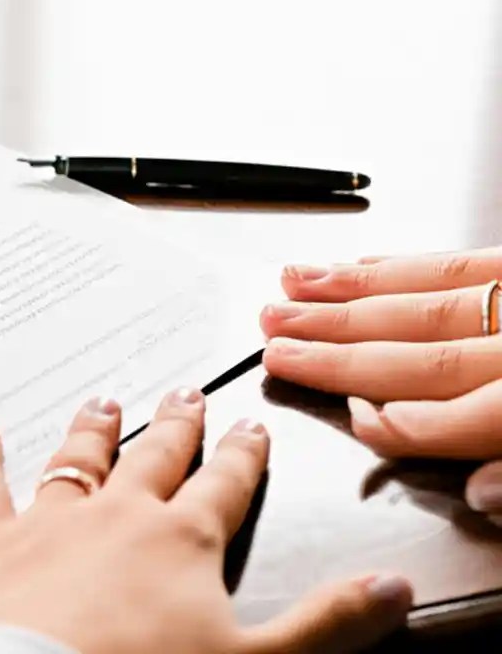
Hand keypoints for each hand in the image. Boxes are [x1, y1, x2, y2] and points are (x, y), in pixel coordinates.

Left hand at [0, 389, 412, 653]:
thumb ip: (325, 622)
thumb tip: (390, 589)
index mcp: (182, 540)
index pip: (223, 485)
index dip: (241, 456)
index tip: (249, 427)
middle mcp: (118, 515)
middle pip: (155, 458)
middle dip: (175, 426)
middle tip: (184, 394)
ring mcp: (52, 522)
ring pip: (77, 459)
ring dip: (92, 429)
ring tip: (104, 401)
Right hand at [258, 246, 501, 519]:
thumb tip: (482, 495)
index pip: (452, 419)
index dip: (393, 424)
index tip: (351, 419)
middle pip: (419, 353)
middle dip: (335, 349)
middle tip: (274, 339)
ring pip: (425, 299)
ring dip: (348, 297)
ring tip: (289, 289)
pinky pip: (458, 261)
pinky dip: (401, 266)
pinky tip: (359, 267)